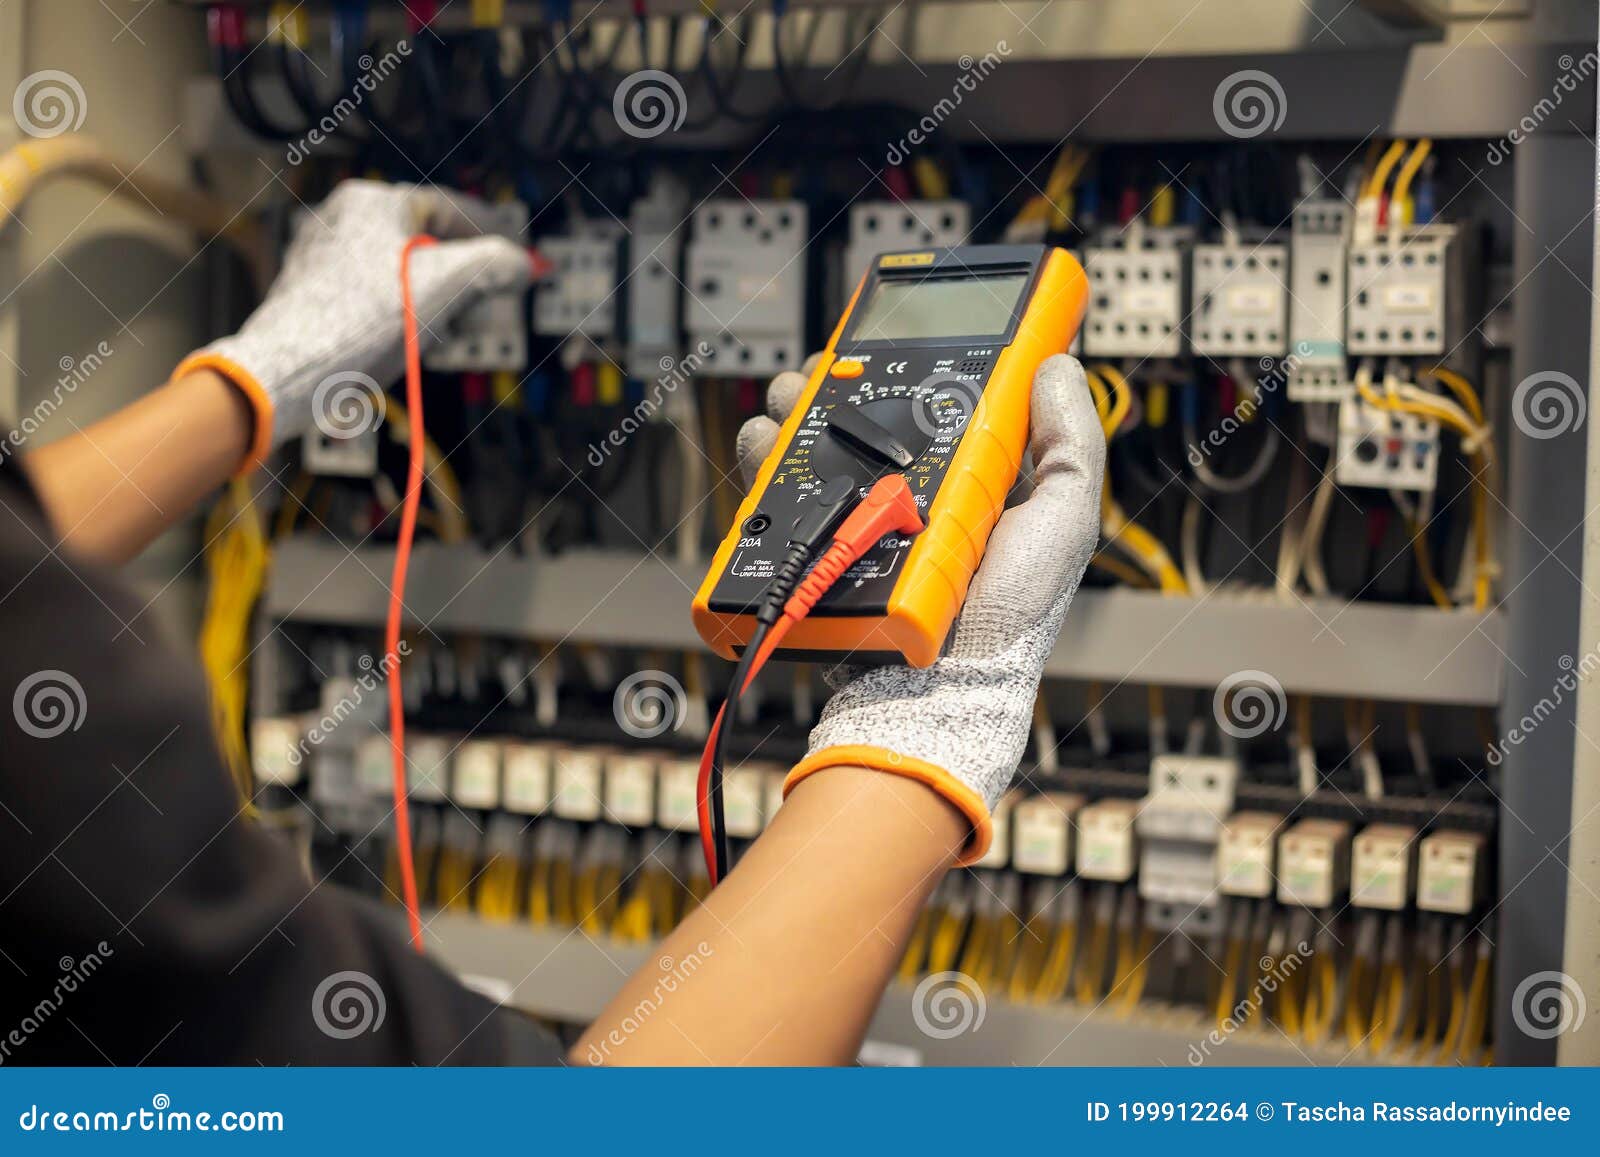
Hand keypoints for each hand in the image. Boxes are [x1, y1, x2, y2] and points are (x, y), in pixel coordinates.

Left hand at [177, 180, 531, 471]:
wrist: (290, 369)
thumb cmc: (361, 321)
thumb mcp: (446, 286)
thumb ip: (495, 266)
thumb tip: (525, 264)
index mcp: (372, 202)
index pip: (449, 208)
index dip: (492, 234)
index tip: (520, 256)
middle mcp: (342, 219)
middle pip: (424, 240)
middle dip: (458, 273)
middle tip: (485, 297)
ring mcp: (321, 255)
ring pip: (397, 268)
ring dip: (429, 296)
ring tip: (442, 326)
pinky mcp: (311, 292)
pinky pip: (369, 292)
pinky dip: (396, 311)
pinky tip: (402, 340)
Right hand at [736, 354, 1104, 862]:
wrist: (936, 688)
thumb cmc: (1007, 619)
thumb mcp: (1063, 523)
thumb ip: (1070, 442)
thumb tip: (1055, 364)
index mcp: (974, 480)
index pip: (945, 400)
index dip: (924, 356)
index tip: (904, 324)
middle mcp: (915, 493)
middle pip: (870, 411)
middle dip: (842, 373)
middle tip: (831, 360)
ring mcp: (863, 519)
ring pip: (818, 439)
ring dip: (797, 405)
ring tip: (794, 396)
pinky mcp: (820, 544)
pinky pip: (783, 488)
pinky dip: (766, 454)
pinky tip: (769, 439)